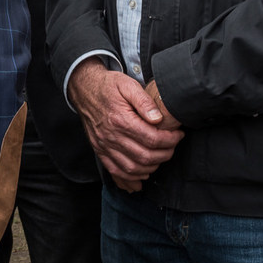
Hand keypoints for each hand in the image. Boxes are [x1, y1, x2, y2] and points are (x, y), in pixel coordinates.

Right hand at [67, 59, 183, 183]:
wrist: (83, 89)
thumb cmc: (108, 86)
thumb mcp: (128, 85)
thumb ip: (144, 101)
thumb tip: (158, 119)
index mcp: (121, 119)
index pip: (152, 138)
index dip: (170, 140)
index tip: (178, 135)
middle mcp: (111, 136)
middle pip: (145, 156)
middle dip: (165, 154)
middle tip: (173, 147)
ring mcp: (104, 146)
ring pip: (132, 168)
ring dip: (151, 167)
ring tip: (161, 157)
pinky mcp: (100, 150)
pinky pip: (116, 171)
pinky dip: (131, 178)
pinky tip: (142, 175)